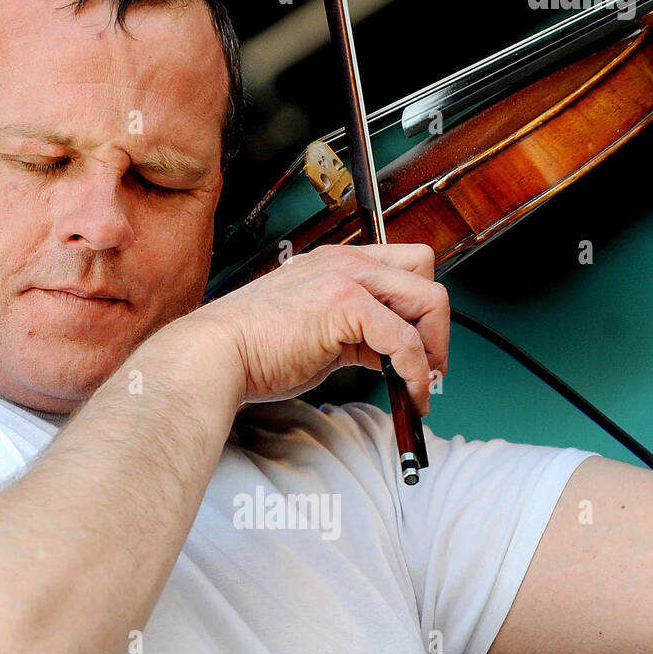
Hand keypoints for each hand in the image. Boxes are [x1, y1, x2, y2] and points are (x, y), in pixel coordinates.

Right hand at [190, 243, 449, 412]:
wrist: (216, 356)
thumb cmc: (253, 352)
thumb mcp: (316, 336)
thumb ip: (354, 336)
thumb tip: (388, 357)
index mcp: (335, 263)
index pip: (404, 268)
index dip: (419, 310)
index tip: (419, 352)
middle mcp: (345, 261)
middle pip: (426, 273)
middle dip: (436, 326)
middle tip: (430, 368)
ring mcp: (347, 278)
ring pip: (427, 299)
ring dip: (434, 348)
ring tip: (421, 385)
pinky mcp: (345, 304)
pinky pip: (404, 338)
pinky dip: (416, 370)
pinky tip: (408, 392)